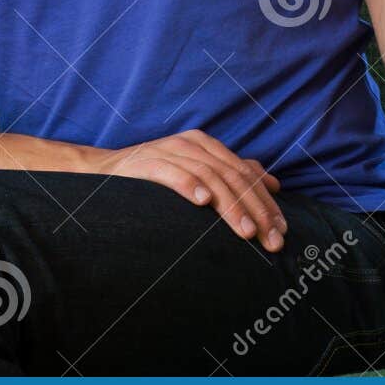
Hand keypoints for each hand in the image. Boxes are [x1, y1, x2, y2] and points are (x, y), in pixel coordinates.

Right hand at [96, 129, 286, 250]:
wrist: (102, 170)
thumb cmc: (153, 177)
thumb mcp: (196, 171)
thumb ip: (232, 174)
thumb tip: (272, 184)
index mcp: (207, 145)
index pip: (245, 174)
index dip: (266, 202)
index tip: (281, 230)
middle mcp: (192, 145)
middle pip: (233, 177)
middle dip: (256, 210)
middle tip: (271, 239)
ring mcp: (170, 151)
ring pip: (211, 177)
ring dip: (231, 206)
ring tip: (247, 231)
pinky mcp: (148, 163)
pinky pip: (174, 173)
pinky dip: (190, 187)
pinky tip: (203, 203)